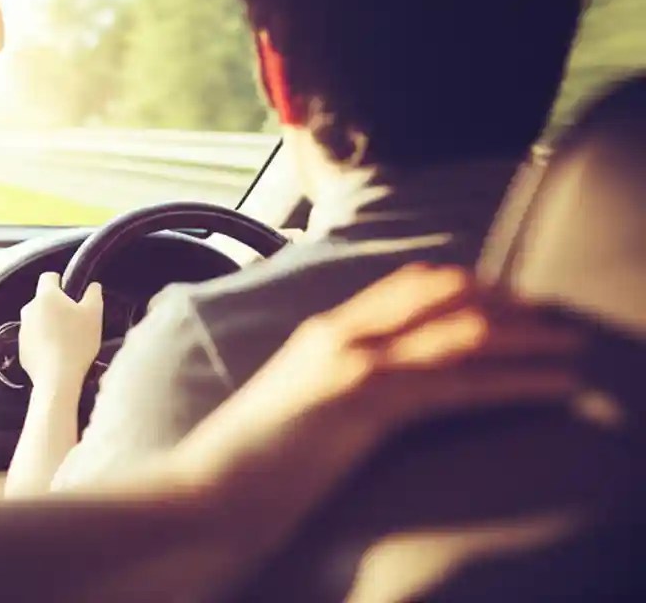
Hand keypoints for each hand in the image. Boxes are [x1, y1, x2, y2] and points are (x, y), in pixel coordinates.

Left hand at [18, 272, 102, 393]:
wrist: (57, 377)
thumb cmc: (77, 341)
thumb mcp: (94, 314)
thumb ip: (93, 294)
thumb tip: (92, 286)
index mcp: (46, 296)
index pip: (49, 276)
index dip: (62, 281)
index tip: (72, 294)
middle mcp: (29, 309)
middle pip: (43, 300)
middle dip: (57, 307)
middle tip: (75, 320)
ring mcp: (22, 330)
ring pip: (38, 320)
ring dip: (49, 325)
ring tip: (67, 340)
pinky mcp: (21, 349)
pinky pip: (34, 339)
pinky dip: (44, 343)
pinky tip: (57, 354)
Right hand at [169, 264, 585, 500]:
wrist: (205, 491)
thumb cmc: (247, 462)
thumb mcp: (296, 407)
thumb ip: (332, 384)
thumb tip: (372, 394)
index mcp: (322, 331)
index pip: (407, 286)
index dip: (468, 285)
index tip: (512, 300)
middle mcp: (340, 332)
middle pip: (443, 293)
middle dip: (507, 301)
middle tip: (554, 318)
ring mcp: (351, 361)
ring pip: (461, 330)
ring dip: (527, 338)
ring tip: (572, 348)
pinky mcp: (364, 399)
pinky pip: (459, 380)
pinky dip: (516, 380)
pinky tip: (552, 386)